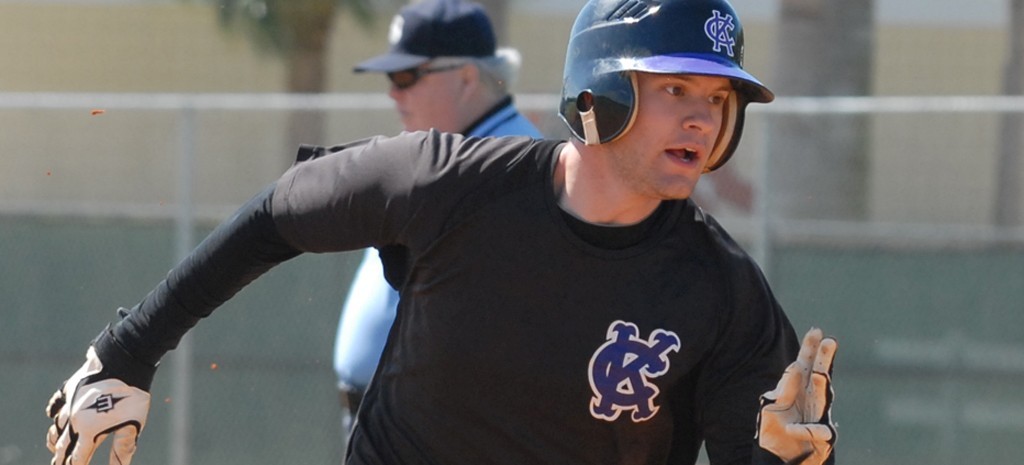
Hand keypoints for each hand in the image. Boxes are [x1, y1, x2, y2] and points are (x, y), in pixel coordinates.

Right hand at [46, 347, 150, 464]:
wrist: (124, 361)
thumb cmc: (132, 396)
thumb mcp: (133, 425)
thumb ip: (122, 449)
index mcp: (89, 432)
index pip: (77, 458)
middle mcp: (75, 420)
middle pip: (62, 445)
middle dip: (60, 457)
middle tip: (58, 464)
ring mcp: (71, 403)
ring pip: (56, 426)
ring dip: (55, 438)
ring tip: (55, 445)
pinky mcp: (71, 387)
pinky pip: (56, 402)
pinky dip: (53, 411)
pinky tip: (52, 415)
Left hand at [757, 328, 836, 464]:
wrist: (776, 460)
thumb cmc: (775, 432)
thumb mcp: (772, 406)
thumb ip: (785, 388)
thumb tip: (797, 365)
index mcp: (798, 390)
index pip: (805, 365)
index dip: (810, 348)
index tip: (816, 330)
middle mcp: (812, 401)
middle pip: (820, 376)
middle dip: (824, 360)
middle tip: (830, 341)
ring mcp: (818, 419)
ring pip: (824, 399)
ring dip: (823, 386)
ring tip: (820, 375)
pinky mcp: (822, 440)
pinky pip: (818, 432)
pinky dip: (806, 431)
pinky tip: (793, 429)